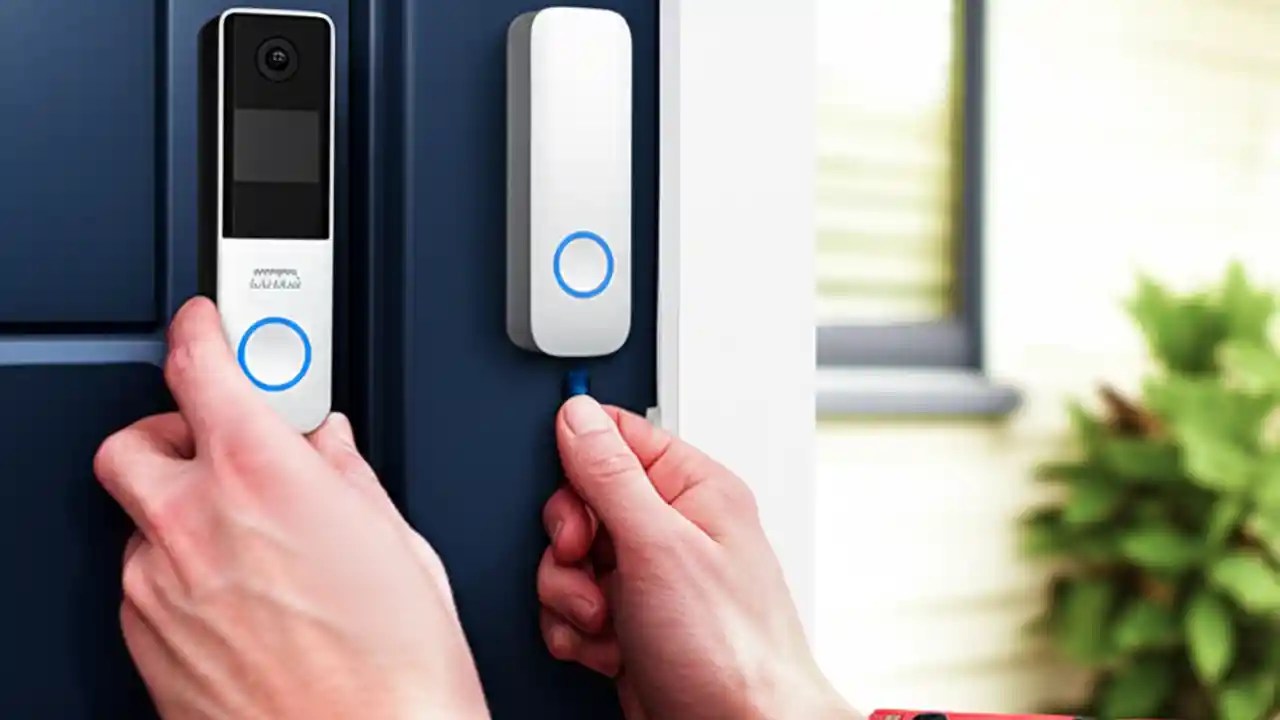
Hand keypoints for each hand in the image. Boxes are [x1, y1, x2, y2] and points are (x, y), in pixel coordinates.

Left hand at [94, 297, 488, 719]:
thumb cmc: (397, 671)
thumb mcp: (400, 545)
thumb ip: (347, 477)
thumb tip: (329, 449)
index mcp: (261, 474)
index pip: (199, 364)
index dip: (202, 331)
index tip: (208, 325)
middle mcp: (192, 522)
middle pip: (133, 439)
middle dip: (174, 432)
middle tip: (222, 446)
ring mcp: (157, 588)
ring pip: (137, 519)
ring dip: (181, 513)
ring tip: (248, 541)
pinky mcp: (145, 644)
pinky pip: (141, 584)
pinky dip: (177, 574)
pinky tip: (239, 599)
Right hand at [538, 396, 855, 719]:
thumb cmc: (731, 650)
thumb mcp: (658, 546)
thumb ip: (611, 475)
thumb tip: (578, 415)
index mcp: (694, 488)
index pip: (616, 436)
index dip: (578, 465)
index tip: (576, 506)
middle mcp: (673, 529)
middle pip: (580, 503)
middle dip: (570, 546)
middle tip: (592, 566)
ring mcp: (650, 578)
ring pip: (569, 560)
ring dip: (570, 597)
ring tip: (607, 621)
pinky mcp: (631, 622)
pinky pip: (573, 607)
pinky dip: (576, 632)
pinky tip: (606, 649)